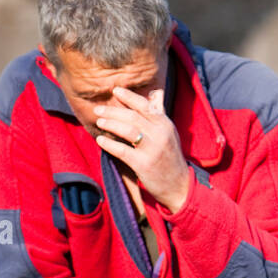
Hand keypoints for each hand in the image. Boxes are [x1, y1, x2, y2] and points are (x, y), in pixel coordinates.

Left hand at [94, 86, 191, 213]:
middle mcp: (160, 134)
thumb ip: (159, 114)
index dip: (129, 96)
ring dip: (111, 124)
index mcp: (165, 124)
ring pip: (127, 130)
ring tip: (99, 122)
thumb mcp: (169, 134)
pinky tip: (100, 140)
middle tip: (98, 109)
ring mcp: (153, 149)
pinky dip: (110, 144)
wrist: (179, 186)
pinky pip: (123, 150)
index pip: (144, 105)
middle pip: (133, 116)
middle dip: (113, 111)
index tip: (115, 91)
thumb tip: (155, 93)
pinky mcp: (144, 164)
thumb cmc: (171, 159)